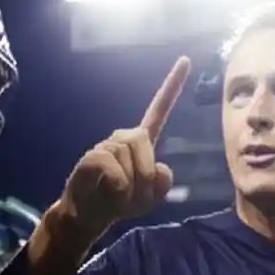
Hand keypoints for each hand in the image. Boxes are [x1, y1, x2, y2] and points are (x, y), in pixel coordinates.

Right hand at [54, 56, 191, 244]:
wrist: (88, 215)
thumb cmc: (119, 202)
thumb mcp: (150, 197)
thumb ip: (163, 182)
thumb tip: (157, 167)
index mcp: (140, 142)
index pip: (158, 111)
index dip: (172, 86)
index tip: (185, 59)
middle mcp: (123, 138)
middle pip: (144, 143)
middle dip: (145, 175)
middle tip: (135, 196)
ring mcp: (106, 145)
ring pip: (129, 161)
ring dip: (130, 187)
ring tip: (118, 196)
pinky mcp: (93, 157)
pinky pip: (114, 170)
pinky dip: (118, 186)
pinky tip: (109, 190)